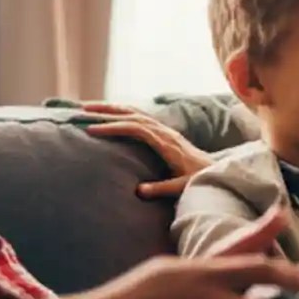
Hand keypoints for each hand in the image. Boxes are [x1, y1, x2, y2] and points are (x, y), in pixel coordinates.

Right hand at [81, 103, 211, 198]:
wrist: (215, 172)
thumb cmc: (199, 180)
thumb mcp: (181, 187)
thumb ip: (161, 188)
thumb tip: (138, 190)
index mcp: (166, 142)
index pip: (136, 128)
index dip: (114, 127)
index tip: (93, 130)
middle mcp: (165, 132)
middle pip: (132, 114)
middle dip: (107, 111)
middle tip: (83, 110)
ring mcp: (165, 130)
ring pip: (136, 113)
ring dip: (113, 108)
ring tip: (90, 107)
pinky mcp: (164, 133)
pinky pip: (140, 118)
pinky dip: (123, 113)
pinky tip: (111, 115)